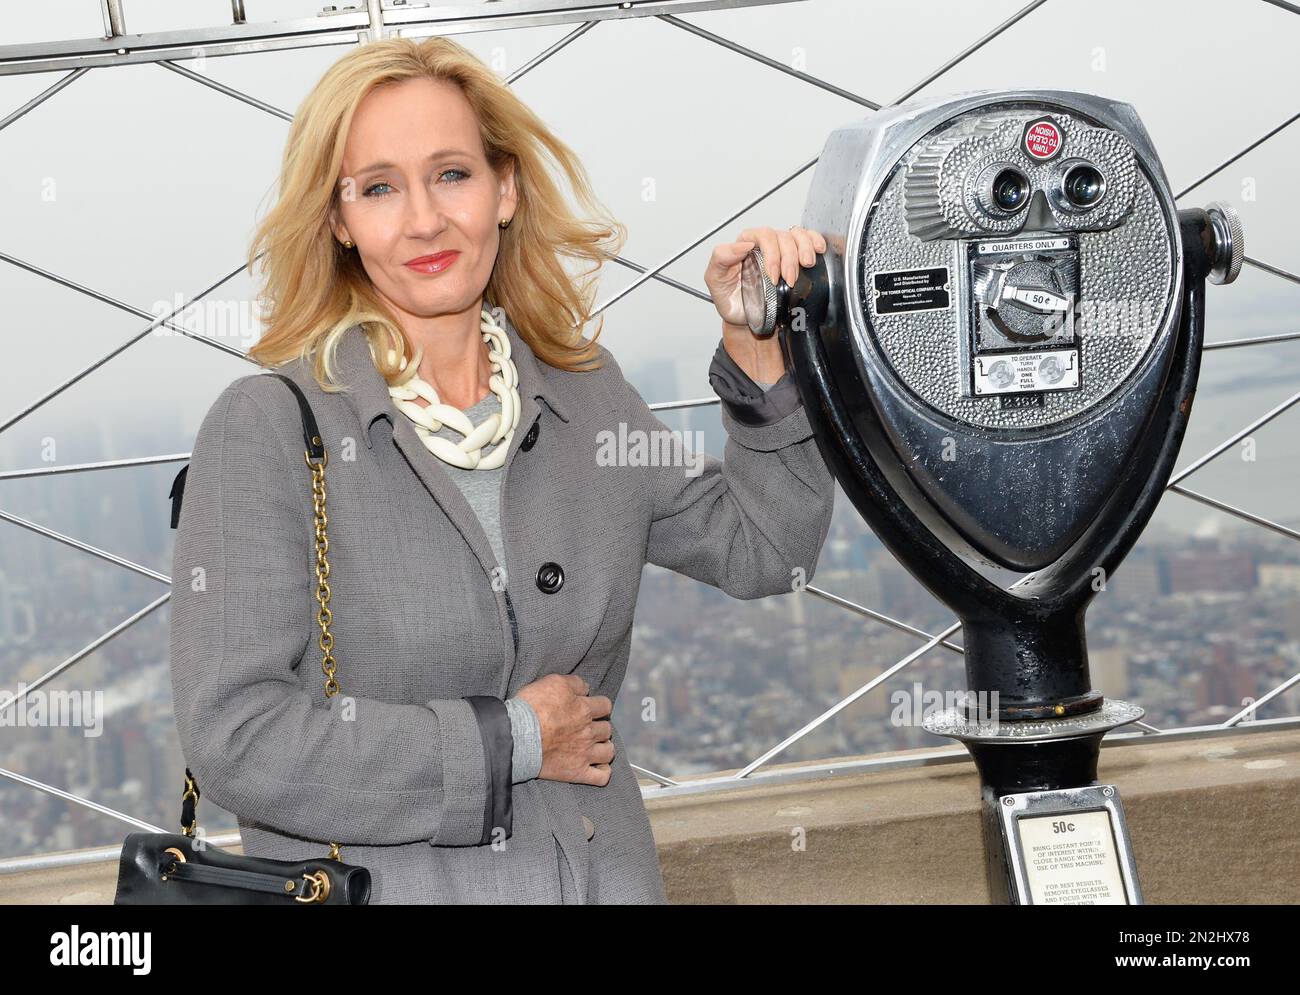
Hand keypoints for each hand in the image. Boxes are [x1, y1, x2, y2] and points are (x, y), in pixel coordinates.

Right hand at [515, 674, 613, 786]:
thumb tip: (586, 689)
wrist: (516, 736)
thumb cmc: (532, 707)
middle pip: (607, 729)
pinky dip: (603, 773)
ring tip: (594, 746)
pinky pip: (601, 777)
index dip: (598, 706)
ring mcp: (585, 754)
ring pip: (609, 752)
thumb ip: (575, 683)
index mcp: (585, 709)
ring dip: (604, 748)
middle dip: (599, 727)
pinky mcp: (576, 772)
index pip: (605, 706)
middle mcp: (589, 732)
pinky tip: (597, 767)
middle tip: (587, 728)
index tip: (589, 708)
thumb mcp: (554, 682)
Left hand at [704, 225, 827, 383]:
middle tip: (788, 280)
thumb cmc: (731, 299)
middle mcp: (763, 244)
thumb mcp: (714, 280)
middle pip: (782, 237)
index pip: (762, 235)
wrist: (746, 319)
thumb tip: (742, 244)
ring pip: (796, 236)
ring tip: (805, 266)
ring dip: (804, 249)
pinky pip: (807, 239)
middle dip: (788, 258)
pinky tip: (817, 250)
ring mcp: (780, 249)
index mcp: (744, 244)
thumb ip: (721, 257)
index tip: (773, 275)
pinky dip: (814, 241)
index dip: (771, 253)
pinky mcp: (794, 256)